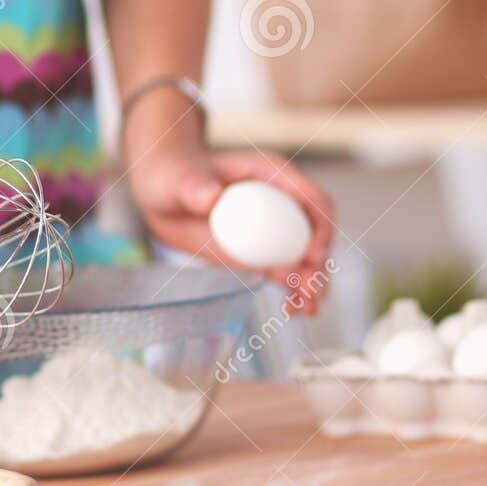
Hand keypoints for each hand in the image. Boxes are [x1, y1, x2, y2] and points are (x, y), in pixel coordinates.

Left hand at [128, 147, 334, 313]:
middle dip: (319, 265)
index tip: (312, 256)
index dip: (320, 227)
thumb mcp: (183, 180)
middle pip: (316, 234)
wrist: (165, 196)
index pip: (313, 200)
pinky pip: (285, 273)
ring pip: (305, 259)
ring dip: (311, 285)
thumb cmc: (177, 175)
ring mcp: (274, 230)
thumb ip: (197, 188)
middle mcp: (283, 203)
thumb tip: (212, 198)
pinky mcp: (261, 253)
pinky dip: (293, 292)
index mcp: (275, 176)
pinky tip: (293, 310)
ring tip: (307, 309)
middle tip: (311, 293)